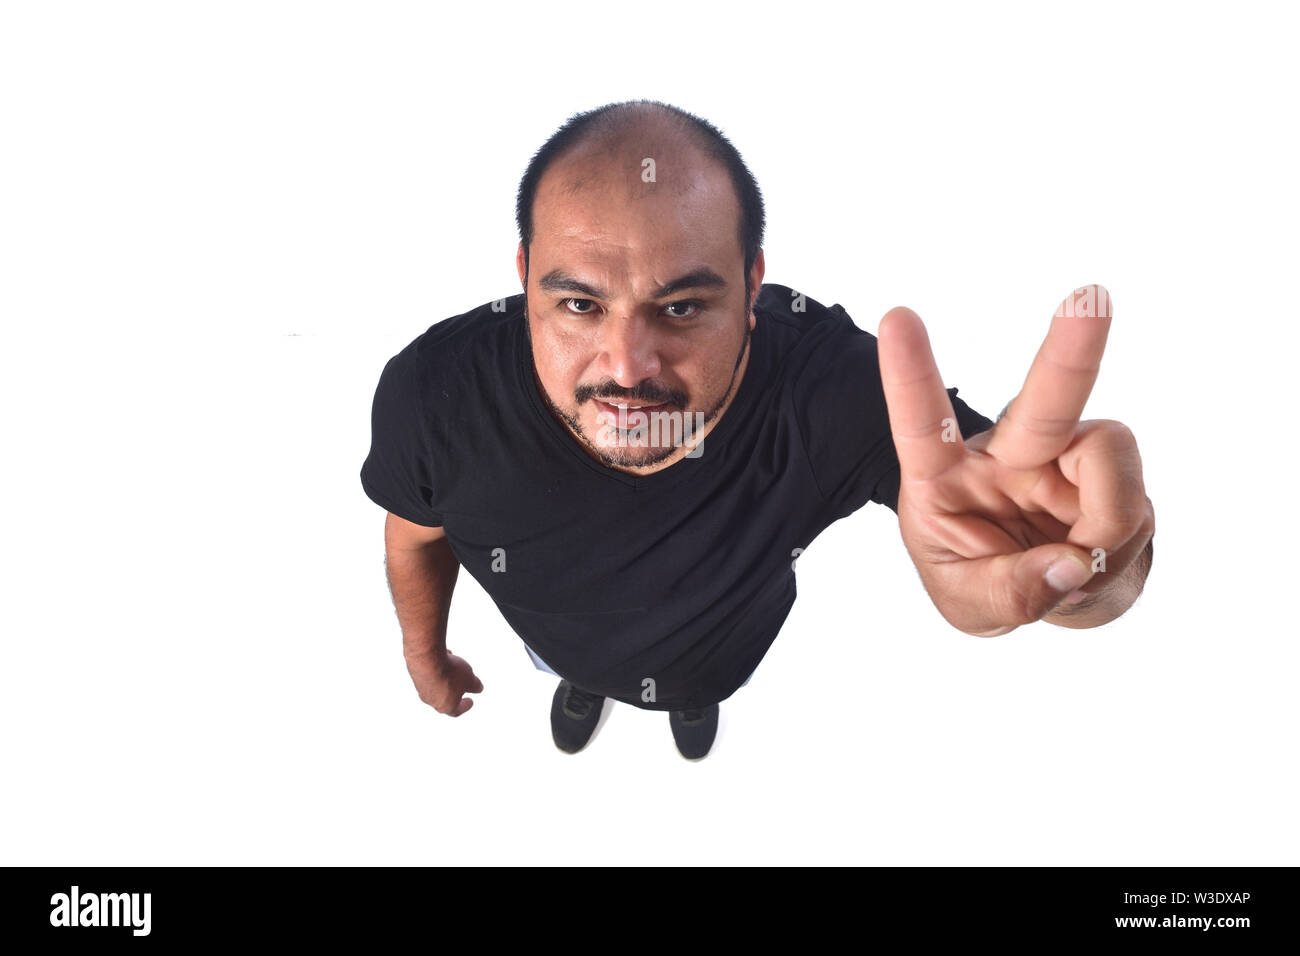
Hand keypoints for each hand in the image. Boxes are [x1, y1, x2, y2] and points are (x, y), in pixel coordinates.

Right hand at [406, 649, 483, 715]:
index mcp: (446, 706)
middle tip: (462, 685)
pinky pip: (430, 673)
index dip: (465, 706)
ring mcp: (422, 689)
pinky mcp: (415, 676)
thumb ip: (475, 685)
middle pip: (445, 698)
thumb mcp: (470, 679)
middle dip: (455, 691)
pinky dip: (439, 667)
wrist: (426, 659)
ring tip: (455, 663)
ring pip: (437, 684)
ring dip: (447, 675)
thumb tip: (479, 688)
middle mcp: (432, 701)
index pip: (456, 711)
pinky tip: (445, 655)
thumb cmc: (450, 672)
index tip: (471, 701)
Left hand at [877, 284, 1154, 635]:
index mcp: (944, 476)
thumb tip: (1071, 564)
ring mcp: (1062, 454)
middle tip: (1091, 297)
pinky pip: (1134, 502)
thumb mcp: (970, 606)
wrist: (1046, 590)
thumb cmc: (985, 583)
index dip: (909, 375)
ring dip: (1104, 525)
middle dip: (1070, 352)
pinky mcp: (1108, 467)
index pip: (922, 425)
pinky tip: (1097, 556)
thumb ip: (1009, 593)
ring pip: (1108, 463)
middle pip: (1040, 403)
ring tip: (1076, 563)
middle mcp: (1005, 452)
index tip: (896, 317)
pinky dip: (1120, 544)